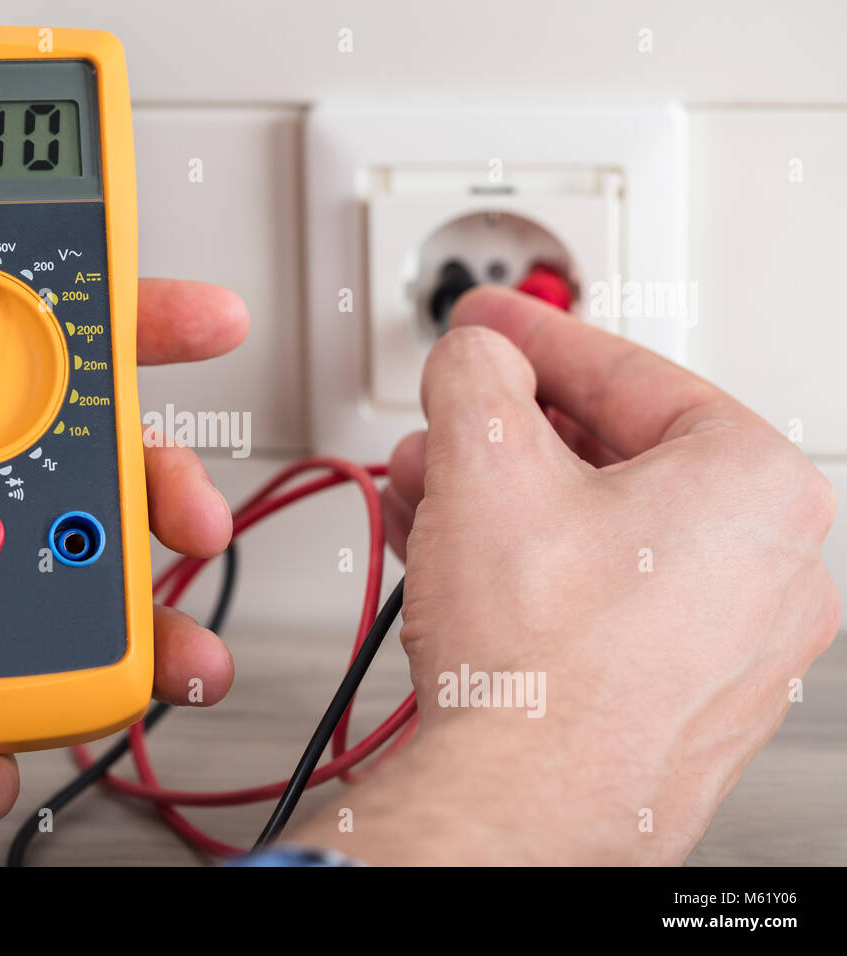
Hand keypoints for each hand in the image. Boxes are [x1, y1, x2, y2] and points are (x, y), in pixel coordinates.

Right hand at [295, 286, 838, 864]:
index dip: (532, 337)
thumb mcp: (484, 460)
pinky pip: (606, 602)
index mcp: (756, 485)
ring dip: (505, 506)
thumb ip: (478, 372)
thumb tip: (477, 357)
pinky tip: (464, 568)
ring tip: (432, 501)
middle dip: (505, 440)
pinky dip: (535, 573)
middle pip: (611, 459)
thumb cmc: (536, 660)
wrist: (518, 809)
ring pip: (602, 535)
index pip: (627, 374)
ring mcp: (733, 646)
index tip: (488, 326)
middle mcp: (770, 569)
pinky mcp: (684, 700)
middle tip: (447, 427)